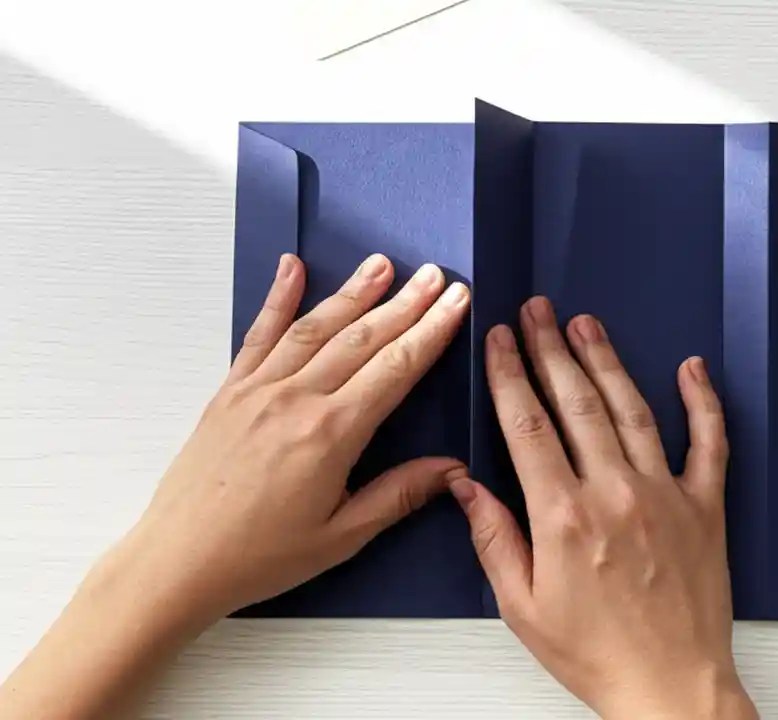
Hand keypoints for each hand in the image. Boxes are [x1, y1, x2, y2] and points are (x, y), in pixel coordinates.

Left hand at [96, 253, 471, 624]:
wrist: (179, 561)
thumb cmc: (261, 557)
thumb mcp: (342, 536)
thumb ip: (399, 495)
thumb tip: (454, 469)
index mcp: (332, 434)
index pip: (396, 368)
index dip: (431, 331)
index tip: (457, 301)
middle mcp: (297, 399)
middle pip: (362, 338)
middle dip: (405, 303)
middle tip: (435, 274)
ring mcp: (259, 389)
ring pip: (316, 328)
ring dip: (353, 292)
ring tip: (383, 264)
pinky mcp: (229, 392)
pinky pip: (259, 335)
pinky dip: (278, 298)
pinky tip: (293, 268)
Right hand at [450, 297, 756, 719]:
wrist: (670, 687)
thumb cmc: (598, 656)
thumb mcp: (523, 607)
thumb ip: (494, 538)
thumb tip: (465, 486)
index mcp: (563, 517)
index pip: (527, 424)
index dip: (510, 373)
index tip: (500, 341)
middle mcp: (615, 494)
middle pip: (576, 403)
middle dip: (551, 349)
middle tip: (538, 312)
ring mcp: (665, 494)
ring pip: (632, 409)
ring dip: (606, 361)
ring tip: (586, 326)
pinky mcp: (705, 506)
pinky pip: (709, 441)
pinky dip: (703, 401)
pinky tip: (691, 368)